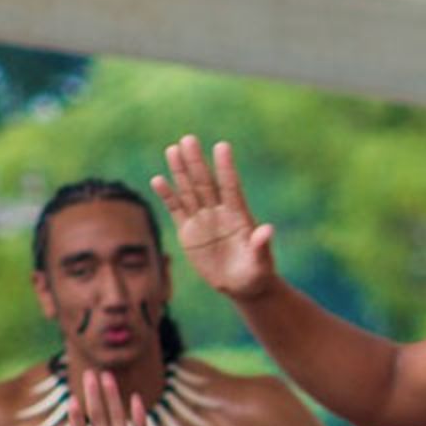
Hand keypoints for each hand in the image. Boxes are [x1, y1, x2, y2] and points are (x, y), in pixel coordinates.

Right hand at [151, 135, 276, 300]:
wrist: (242, 286)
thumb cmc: (256, 273)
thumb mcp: (261, 263)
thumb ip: (261, 245)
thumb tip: (267, 230)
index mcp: (239, 215)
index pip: (231, 187)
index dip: (226, 167)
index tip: (222, 146)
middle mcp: (220, 212)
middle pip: (206, 183)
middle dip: (196, 162)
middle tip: (188, 139)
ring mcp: (203, 220)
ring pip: (189, 191)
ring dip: (180, 171)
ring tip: (172, 149)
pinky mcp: (189, 232)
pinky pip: (176, 210)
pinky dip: (167, 196)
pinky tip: (158, 180)